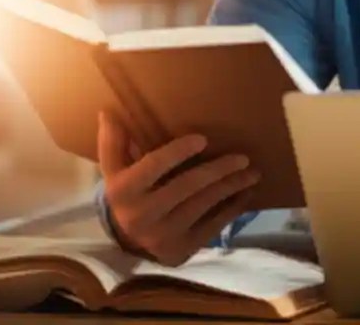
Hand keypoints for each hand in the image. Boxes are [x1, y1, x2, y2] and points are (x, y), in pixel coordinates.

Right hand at [98, 111, 259, 265]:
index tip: (203, 139)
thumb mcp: (113, 169)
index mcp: (124, 190)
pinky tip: (245, 194)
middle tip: (243, 157)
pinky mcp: (183, 248)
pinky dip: (232, 208)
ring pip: (204, 205)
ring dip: (231, 187)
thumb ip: (112, 142)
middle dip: (218, 170)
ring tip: (251, 173)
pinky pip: (213, 225)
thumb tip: (108, 111)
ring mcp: (164, 234)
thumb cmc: (126, 194)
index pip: (153, 166)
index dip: (178, 152)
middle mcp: (142, 214)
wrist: (128, 242)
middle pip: (187, 186)